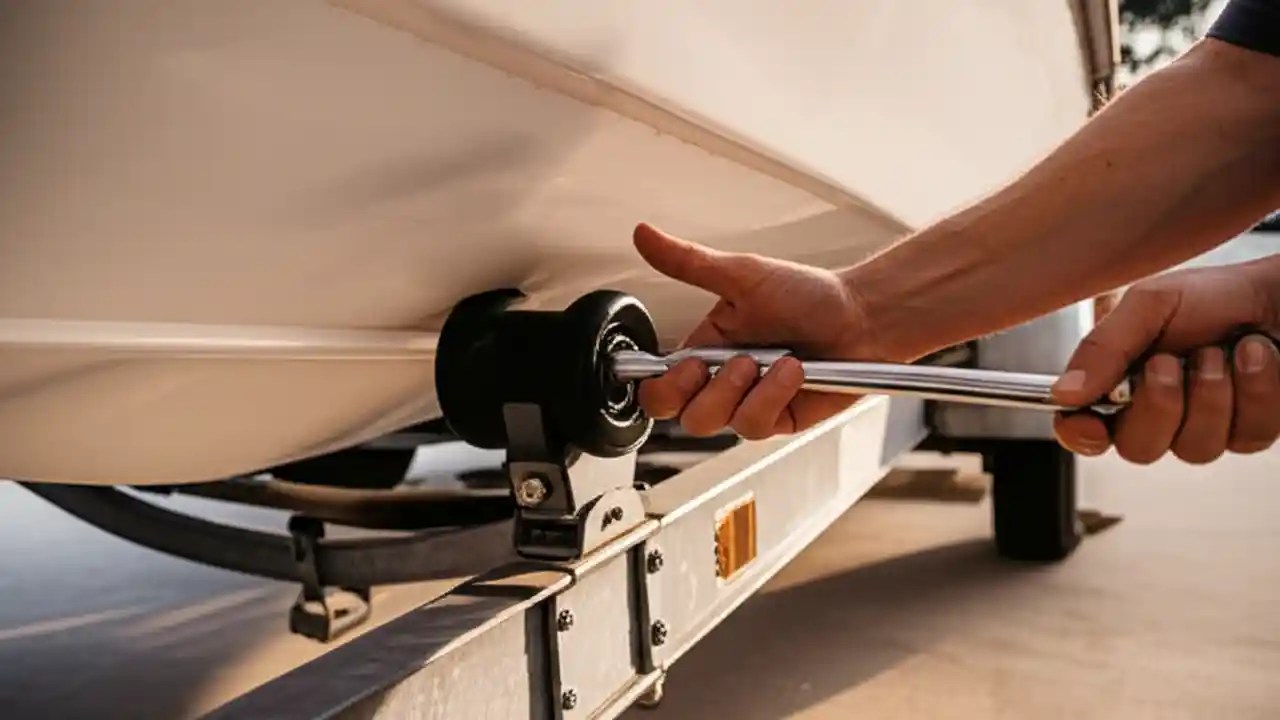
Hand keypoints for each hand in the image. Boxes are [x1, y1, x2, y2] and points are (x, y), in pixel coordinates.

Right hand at [632, 224, 880, 437]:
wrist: (864, 318)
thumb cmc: (811, 295)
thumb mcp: (743, 274)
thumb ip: (688, 262)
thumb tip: (645, 236)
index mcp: (706, 348)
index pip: (661, 384)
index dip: (663, 385)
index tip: (688, 367)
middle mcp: (724, 380)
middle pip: (683, 415)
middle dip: (706, 389)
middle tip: (736, 361)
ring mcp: (749, 403)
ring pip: (716, 424)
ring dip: (744, 390)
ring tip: (774, 359)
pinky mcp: (776, 419)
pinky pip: (754, 425)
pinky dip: (772, 396)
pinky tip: (793, 373)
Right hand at [1051, 260, 1279, 463]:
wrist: (1279, 295)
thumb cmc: (1215, 295)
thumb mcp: (1150, 304)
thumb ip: (1104, 346)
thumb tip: (1065, 391)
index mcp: (1119, 381)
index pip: (1081, 426)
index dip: (1081, 434)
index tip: (1091, 426)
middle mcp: (1156, 410)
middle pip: (1138, 448)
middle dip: (1159, 405)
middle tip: (1170, 361)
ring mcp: (1203, 426)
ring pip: (1195, 448)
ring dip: (1212, 393)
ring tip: (1222, 351)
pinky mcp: (1249, 431)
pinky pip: (1246, 436)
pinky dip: (1254, 390)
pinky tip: (1254, 357)